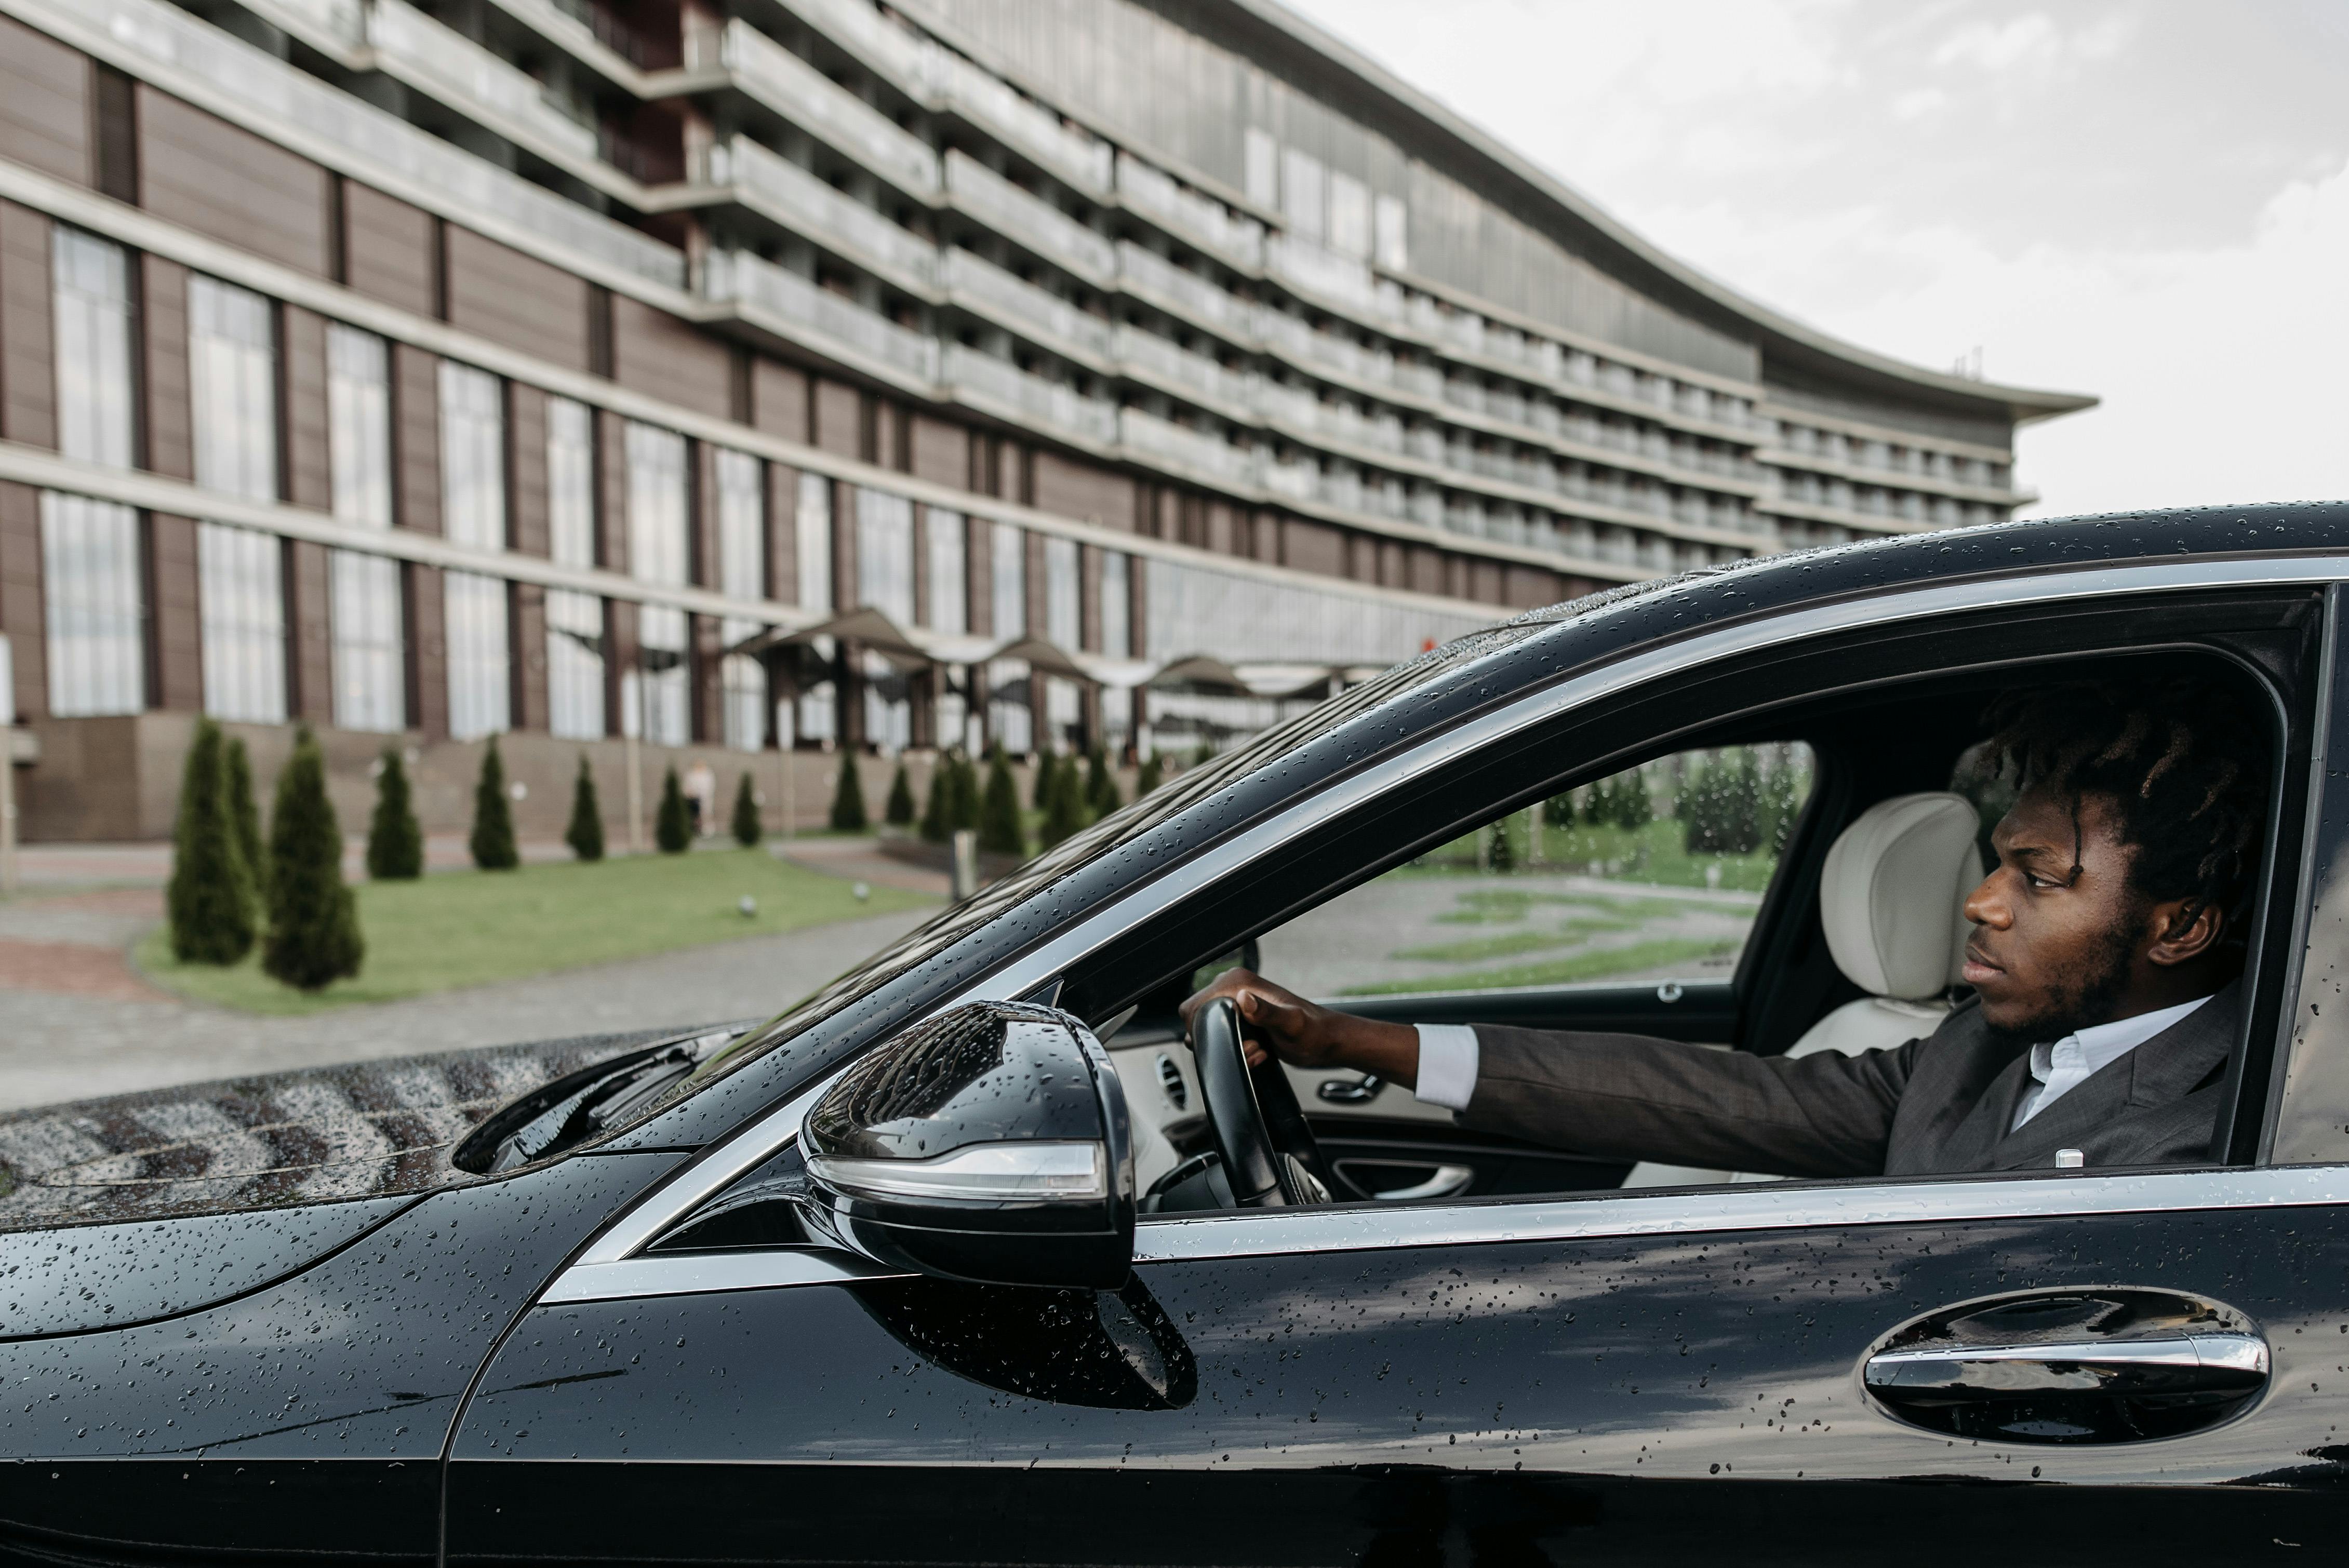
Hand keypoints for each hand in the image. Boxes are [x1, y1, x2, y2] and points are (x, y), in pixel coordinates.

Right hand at [1178, 967, 1421, 1083]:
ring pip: (1213, 1034)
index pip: (1194, 1004)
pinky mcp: (1243, 1020)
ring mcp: (1238, 1005)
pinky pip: (1225, 1040)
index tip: (1230, 1040)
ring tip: (1257, 1049)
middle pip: (1200, 1021)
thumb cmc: (1313, 1032)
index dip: (1204, 1029)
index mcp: (1239, 982)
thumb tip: (1243, 999)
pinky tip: (1259, 1052)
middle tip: (1250, 1046)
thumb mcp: (1291, 1024)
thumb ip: (1268, 1012)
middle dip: (1220, 1041)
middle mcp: (1235, 989)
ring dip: (1231, 1048)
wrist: (1326, 1043)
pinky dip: (1239, 1051)